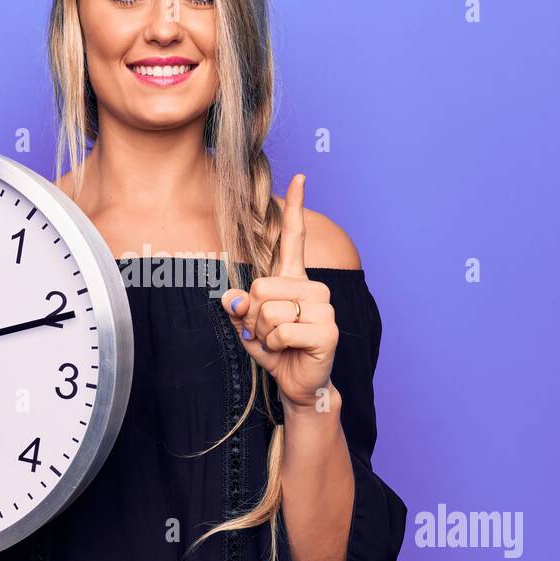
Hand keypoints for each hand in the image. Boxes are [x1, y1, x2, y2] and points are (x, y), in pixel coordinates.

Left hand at [219, 173, 338, 411]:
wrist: (298, 383)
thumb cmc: (275, 350)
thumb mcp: (248, 326)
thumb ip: (237, 308)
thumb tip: (231, 298)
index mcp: (294, 279)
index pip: (295, 237)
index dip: (296, 207)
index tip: (300, 177)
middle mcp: (313, 287)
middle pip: (259, 287)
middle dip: (253, 317)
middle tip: (266, 332)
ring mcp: (324, 307)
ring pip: (268, 310)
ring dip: (263, 334)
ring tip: (278, 342)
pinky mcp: (327, 330)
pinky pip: (281, 330)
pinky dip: (274, 346)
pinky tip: (289, 351)